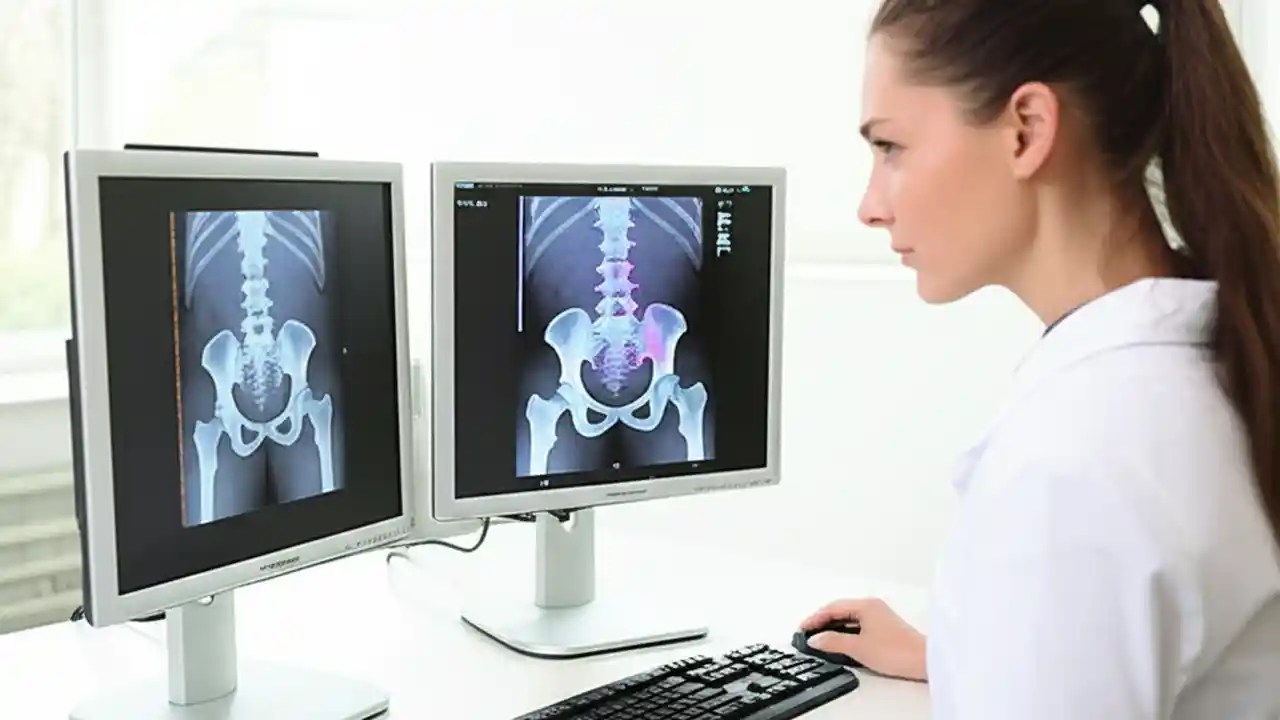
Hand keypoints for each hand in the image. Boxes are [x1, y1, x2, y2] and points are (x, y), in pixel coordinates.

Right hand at [800, 597, 927, 680]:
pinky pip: (857, 625)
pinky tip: (840, 642)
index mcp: (865, 605)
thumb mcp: (858, 647)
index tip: (803, 629)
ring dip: (833, 627)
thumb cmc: (897, 651)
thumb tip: (816, 639)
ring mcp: (879, 616)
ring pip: (849, 618)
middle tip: (808, 633)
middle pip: (840, 610)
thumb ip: (833, 641)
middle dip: (822, 621)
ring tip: (820, 639)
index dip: (815, 618)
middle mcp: (872, 606)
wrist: (923, 660)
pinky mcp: (884, 628)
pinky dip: (845, 632)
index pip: (832, 608)